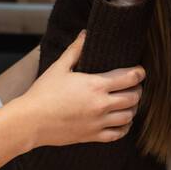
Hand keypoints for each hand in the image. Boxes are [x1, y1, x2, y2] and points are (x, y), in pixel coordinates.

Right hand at [17, 31, 144, 145]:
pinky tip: (122, 121)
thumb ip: (76, 50)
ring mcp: (98, 122)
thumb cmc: (43, 93)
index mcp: (95, 85)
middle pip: (133, 97)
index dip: (139, 73)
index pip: (129, 77)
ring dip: (132, 108)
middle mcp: (101, 105)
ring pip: (129, 116)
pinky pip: (118, 134)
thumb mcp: (59, 67)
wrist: (31, 121)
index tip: (140, 71)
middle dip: (138, 90)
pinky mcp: (92, 136)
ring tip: (129, 102)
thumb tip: (85, 33)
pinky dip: (125, 127)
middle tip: (134, 85)